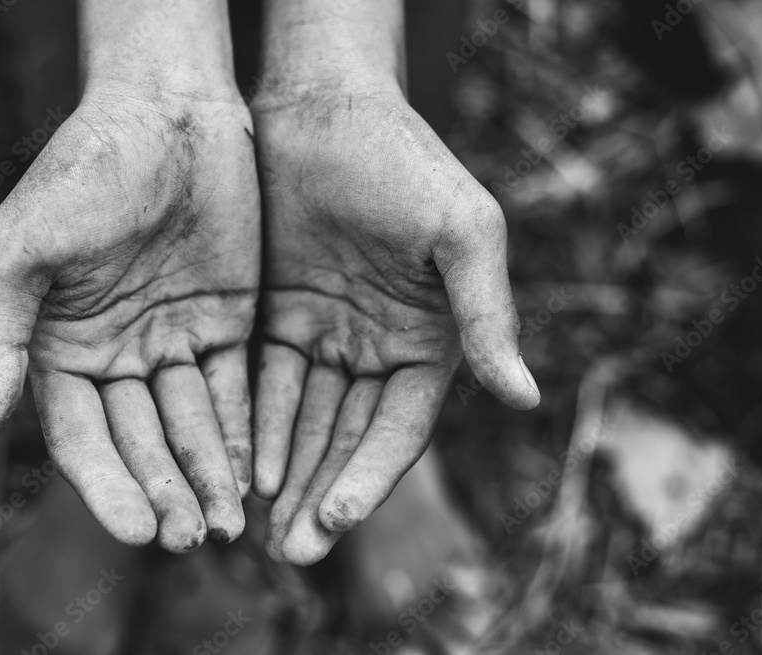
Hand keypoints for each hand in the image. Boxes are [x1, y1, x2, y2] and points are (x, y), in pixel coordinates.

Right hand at [0, 77, 259, 551]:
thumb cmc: (83, 169)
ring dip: (208, 477)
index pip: (80, 434)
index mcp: (57, 346)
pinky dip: (244, 434)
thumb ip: (1, 335)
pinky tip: (258, 477)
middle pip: (140, 441)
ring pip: (191, 426)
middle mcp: (115, 355)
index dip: (107, 484)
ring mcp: (172, 342)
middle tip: (192, 539)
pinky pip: (235, 390)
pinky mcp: (226, 325)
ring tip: (230, 527)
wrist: (168, 112)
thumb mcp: (21, 246)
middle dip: (165, 491)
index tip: (139, 528)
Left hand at [250, 82, 538, 564]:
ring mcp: (328, 336)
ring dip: (283, 475)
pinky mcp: (278, 317)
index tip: (332, 519)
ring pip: (302, 422)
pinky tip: (236, 467)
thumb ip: (488, 314)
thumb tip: (526, 398)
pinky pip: (264, 382)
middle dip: (318, 496)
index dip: (367, 476)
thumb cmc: (405, 161)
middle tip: (287, 553)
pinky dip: (253, 425)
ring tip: (256, 528)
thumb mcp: (460, 232)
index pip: (397, 428)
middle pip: (346, 440)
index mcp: (432, 341)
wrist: (327, 107)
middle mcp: (379, 350)